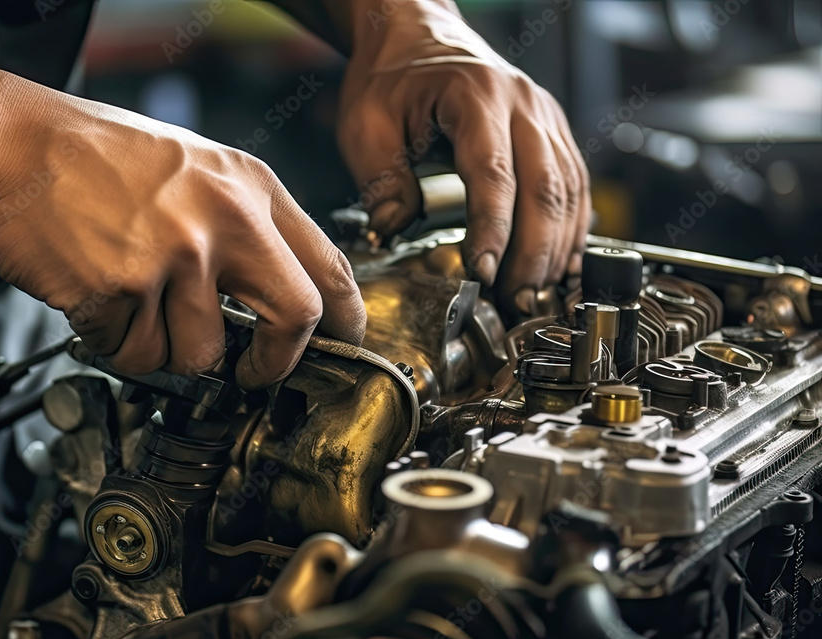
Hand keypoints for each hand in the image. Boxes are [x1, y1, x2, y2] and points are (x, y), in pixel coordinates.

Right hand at [0, 82, 364, 387]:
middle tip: (253, 372)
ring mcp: (173, 257)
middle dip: (275, 364)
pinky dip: (114, 342)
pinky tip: (99, 296)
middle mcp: (222, 222)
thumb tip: (281, 291)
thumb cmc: (98, 155)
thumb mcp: (199, 168)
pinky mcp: (121, 291)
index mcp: (250, 189)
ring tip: (135, 300)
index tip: (338, 346)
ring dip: (164, 346)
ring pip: (197, 354)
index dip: (344, 321)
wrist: (13, 143)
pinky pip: (134, 354)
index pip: (329, 268)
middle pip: (294, 321)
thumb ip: (246, 225)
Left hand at [338, 0, 589, 309]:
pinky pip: (575, 187)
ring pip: (569, 192)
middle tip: (516, 302)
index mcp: (476, 96)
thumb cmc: (392, 75)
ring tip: (534, 296)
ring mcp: (546, 118)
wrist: (417, 33)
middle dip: (534, 254)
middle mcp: (524, 104)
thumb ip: (380, 178)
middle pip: (545, 188)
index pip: (494, 174)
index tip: (482, 274)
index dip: (493, 230)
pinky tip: (559, 266)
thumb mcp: (366, 122)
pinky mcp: (553, 135)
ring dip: (556, 250)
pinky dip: (571, 231)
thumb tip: (391, 230)